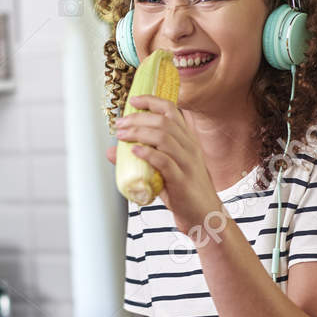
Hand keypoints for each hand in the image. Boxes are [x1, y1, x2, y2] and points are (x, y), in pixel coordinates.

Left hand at [115, 95, 224, 235]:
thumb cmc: (184, 192)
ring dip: (139, 133)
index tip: (133, 101)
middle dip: (138, 118)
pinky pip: (165, 161)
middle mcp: (189, 147)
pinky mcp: (182, 180)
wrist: (204, 216)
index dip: (152, 101)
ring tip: (122, 136)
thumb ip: (140, 158)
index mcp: (187, 140)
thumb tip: (112, 151)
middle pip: (164, 121)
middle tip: (120, 124)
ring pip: (164, 137)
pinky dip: (148, 154)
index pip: (172, 111)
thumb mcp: (162, 171)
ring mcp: (187, 163)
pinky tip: (134, 151)